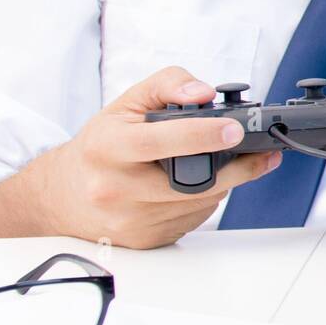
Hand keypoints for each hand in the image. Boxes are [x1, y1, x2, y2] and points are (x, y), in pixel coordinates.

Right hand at [30, 66, 279, 248]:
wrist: (64, 195)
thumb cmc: (100, 146)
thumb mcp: (126, 103)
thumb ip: (168, 85)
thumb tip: (203, 93)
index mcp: (108, 147)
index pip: (159, 140)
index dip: (201, 134)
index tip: (234, 130)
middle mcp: (116, 188)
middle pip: (191, 181)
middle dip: (234, 167)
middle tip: (260, 152)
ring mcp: (131, 220)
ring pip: (200, 203)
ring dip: (223, 182)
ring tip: (227, 162)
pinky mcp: (146, 240)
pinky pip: (193, 219)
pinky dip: (206, 201)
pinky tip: (199, 185)